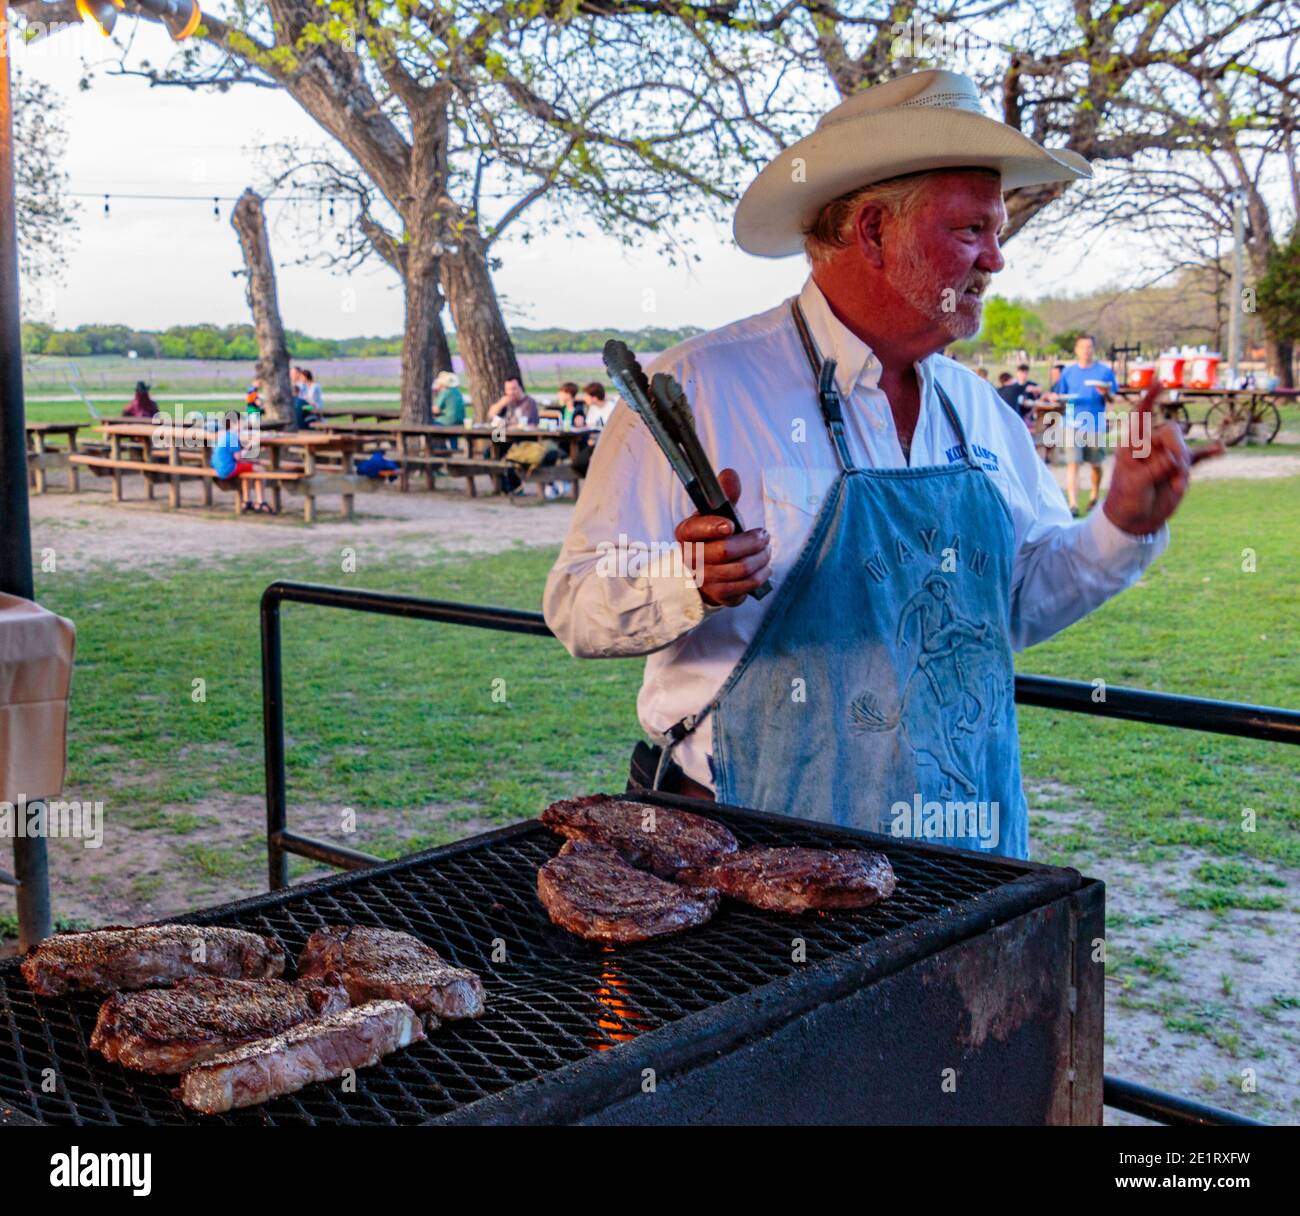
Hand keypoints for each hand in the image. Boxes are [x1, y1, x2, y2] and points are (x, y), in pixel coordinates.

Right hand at [674, 468, 771, 606]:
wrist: (705, 574)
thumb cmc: (714, 538)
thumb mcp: (717, 515)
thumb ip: (724, 495)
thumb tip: (729, 474)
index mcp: (686, 533)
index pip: (695, 530)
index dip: (712, 527)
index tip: (730, 525)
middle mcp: (690, 558)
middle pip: (724, 552)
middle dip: (751, 542)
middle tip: (764, 535)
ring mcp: (704, 579)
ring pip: (740, 569)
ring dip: (761, 557)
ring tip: (767, 550)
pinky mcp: (719, 595)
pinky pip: (746, 586)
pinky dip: (761, 574)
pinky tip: (765, 566)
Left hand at [1102, 383, 1222, 534]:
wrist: (1135, 519)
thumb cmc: (1127, 499)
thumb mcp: (1136, 484)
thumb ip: (1155, 468)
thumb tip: (1175, 459)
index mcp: (1133, 445)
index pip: (1141, 416)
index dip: (1149, 398)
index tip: (1160, 383)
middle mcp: (1151, 446)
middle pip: (1171, 431)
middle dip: (1176, 448)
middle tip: (1175, 468)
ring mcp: (1167, 457)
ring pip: (1184, 447)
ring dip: (1184, 465)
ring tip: (1178, 484)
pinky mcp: (1179, 469)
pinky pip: (1197, 456)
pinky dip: (1208, 453)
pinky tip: (1221, 449)